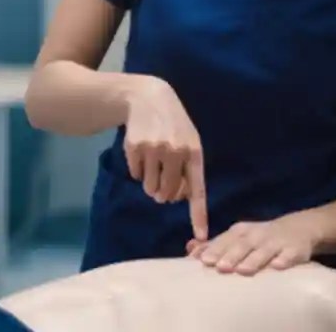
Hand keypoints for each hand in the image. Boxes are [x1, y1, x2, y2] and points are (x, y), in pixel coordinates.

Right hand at [124, 76, 208, 241]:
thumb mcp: (189, 142)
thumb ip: (187, 170)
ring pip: (150, 188)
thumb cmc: (174, 125)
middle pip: (168, 193)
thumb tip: (177, 198)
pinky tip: (142, 152)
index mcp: (194, 153)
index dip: (199, 215)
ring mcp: (153, 149)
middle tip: (162, 181)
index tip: (201, 237)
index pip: (197, 190)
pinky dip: (138, 170)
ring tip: (153, 163)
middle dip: (164, 194)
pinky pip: (136, 175)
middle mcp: (175, 151)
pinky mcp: (134, 147)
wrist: (149, 97)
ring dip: (150, 184)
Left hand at [185, 213, 319, 275]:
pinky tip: (278, 266)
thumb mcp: (238, 237)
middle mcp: (257, 234)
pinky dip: (284, 259)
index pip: (226, 239)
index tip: (201, 260)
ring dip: (254, 259)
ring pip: (264, 250)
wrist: (300, 228)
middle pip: (242, 244)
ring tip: (243, 271)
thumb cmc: (260, 238)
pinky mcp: (295, 249)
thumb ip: (215, 245)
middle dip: (231, 255)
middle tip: (219, 267)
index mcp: (242, 231)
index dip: (214, 249)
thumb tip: (189, 250)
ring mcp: (277, 241)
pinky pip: (289, 254)